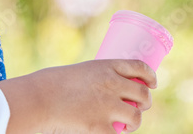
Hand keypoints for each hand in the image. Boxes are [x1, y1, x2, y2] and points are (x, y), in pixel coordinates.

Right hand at [0, 59, 156, 133]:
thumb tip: (106, 95)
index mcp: (108, 66)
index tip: (152, 83)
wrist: (41, 98)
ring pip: (136, 116)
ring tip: (129, 123)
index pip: (140, 67)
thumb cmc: (54, 85)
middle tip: (140, 106)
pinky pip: (119, 133)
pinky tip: (115, 132)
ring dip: (135, 121)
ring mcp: (109, 106)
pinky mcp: (102, 126)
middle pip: (143, 94)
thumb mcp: (80, 73)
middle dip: (145, 102)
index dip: (150, 76)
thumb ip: (97, 81)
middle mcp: (113, 84)